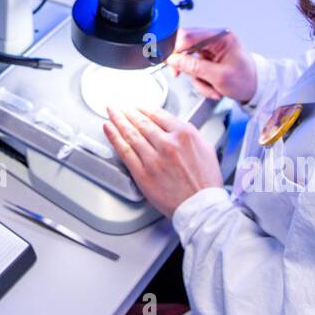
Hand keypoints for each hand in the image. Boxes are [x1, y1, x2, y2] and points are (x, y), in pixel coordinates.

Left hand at [104, 107, 221, 219]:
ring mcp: (153, 158)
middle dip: (128, 112)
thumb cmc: (205, 182)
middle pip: (142, 122)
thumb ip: (189, 135)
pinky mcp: (143, 173)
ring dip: (118, 120)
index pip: (158, 115)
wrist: (201, 207)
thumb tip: (176, 128)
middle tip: (120, 107)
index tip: (138, 108)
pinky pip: (124, 151)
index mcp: (184, 134)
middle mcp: (167, 143)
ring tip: (111, 113)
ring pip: (131, 134)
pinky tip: (108, 129)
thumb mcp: (206, 148)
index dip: (144, 109)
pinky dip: (114, 137)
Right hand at [165, 28, 257, 103]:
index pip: (189, 35)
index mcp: (221, 37)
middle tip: (179, 74)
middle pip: (185, 46)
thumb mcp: (220, 77)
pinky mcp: (208, 58)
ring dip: (195, 77)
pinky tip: (210, 86)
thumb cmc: (246, 80)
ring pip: (188, 59)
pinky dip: (199, 79)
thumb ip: (195, 67)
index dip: (176, 48)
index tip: (170, 62)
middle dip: (185, 66)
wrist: (256, 89)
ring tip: (210, 88)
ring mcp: (211, 49)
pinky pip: (194, 67)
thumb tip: (174, 60)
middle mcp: (215, 39)